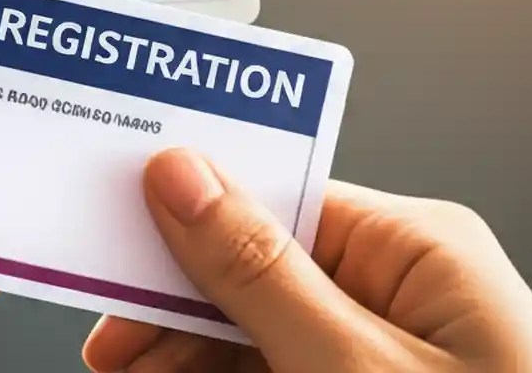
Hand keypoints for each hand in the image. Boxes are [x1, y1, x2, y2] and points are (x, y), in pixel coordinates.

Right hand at [82, 149, 531, 371]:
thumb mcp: (350, 368)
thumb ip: (260, 273)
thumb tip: (184, 178)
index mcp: (420, 250)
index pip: (278, 197)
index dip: (187, 217)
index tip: (115, 239)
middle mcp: (408, 288)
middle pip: (256, 267)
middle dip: (175, 308)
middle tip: (111, 342)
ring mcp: (390, 348)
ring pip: (257, 328)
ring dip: (186, 354)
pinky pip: (279, 367)